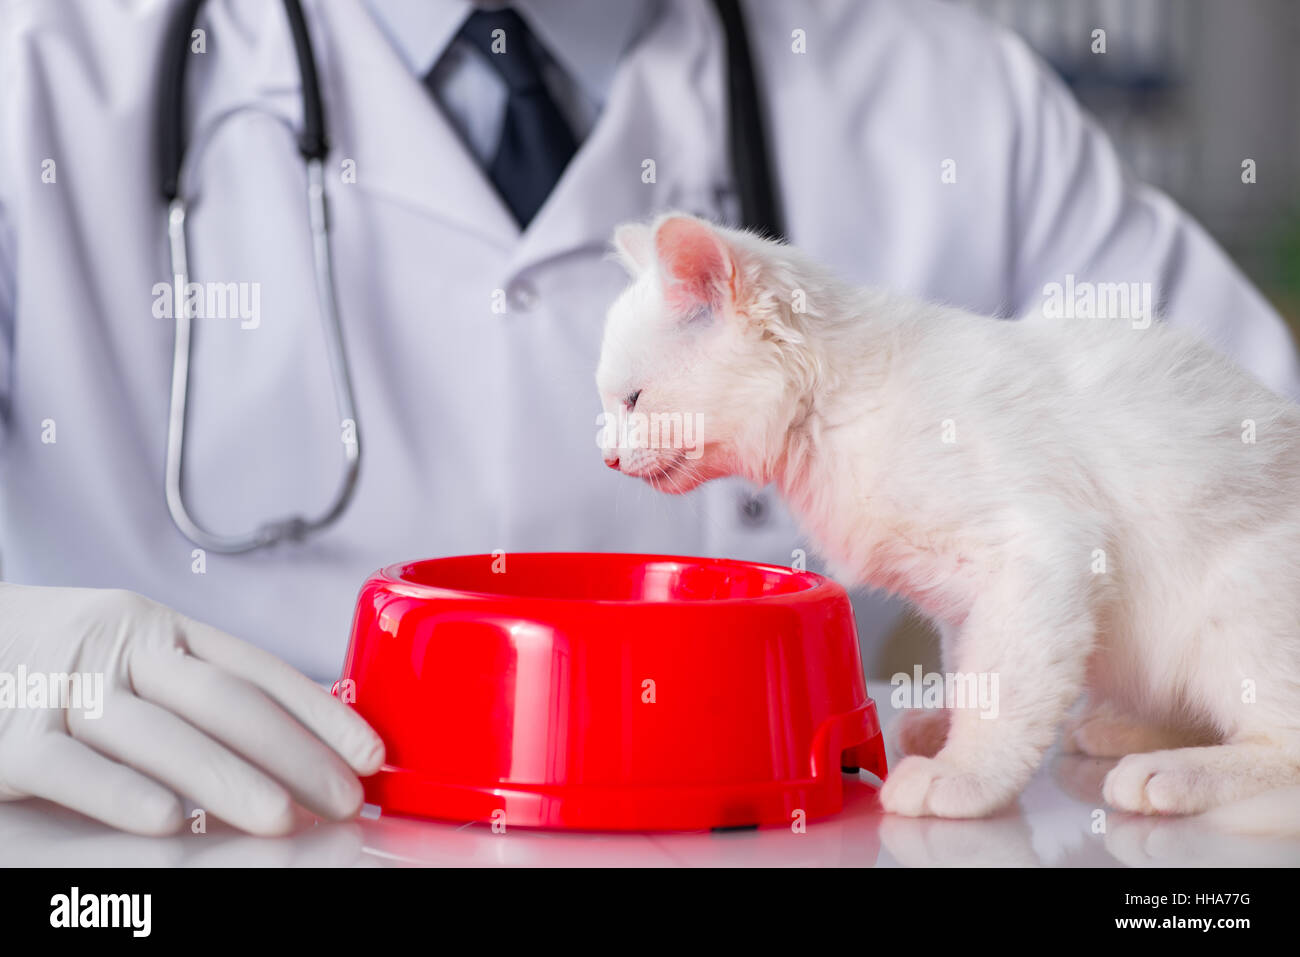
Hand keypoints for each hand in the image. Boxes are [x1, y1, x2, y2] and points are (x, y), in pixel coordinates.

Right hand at [0, 584, 383, 835]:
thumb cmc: (60, 660)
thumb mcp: (134, 654)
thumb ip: (202, 687)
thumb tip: (301, 738)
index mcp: (162, 629)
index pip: (258, 670)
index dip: (321, 712)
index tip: (370, 753)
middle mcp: (121, 651)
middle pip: (224, 702)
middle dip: (294, 755)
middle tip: (342, 800)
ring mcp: (66, 690)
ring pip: (162, 737)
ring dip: (229, 780)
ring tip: (283, 819)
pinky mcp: (11, 738)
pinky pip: (73, 770)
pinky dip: (124, 795)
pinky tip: (173, 824)